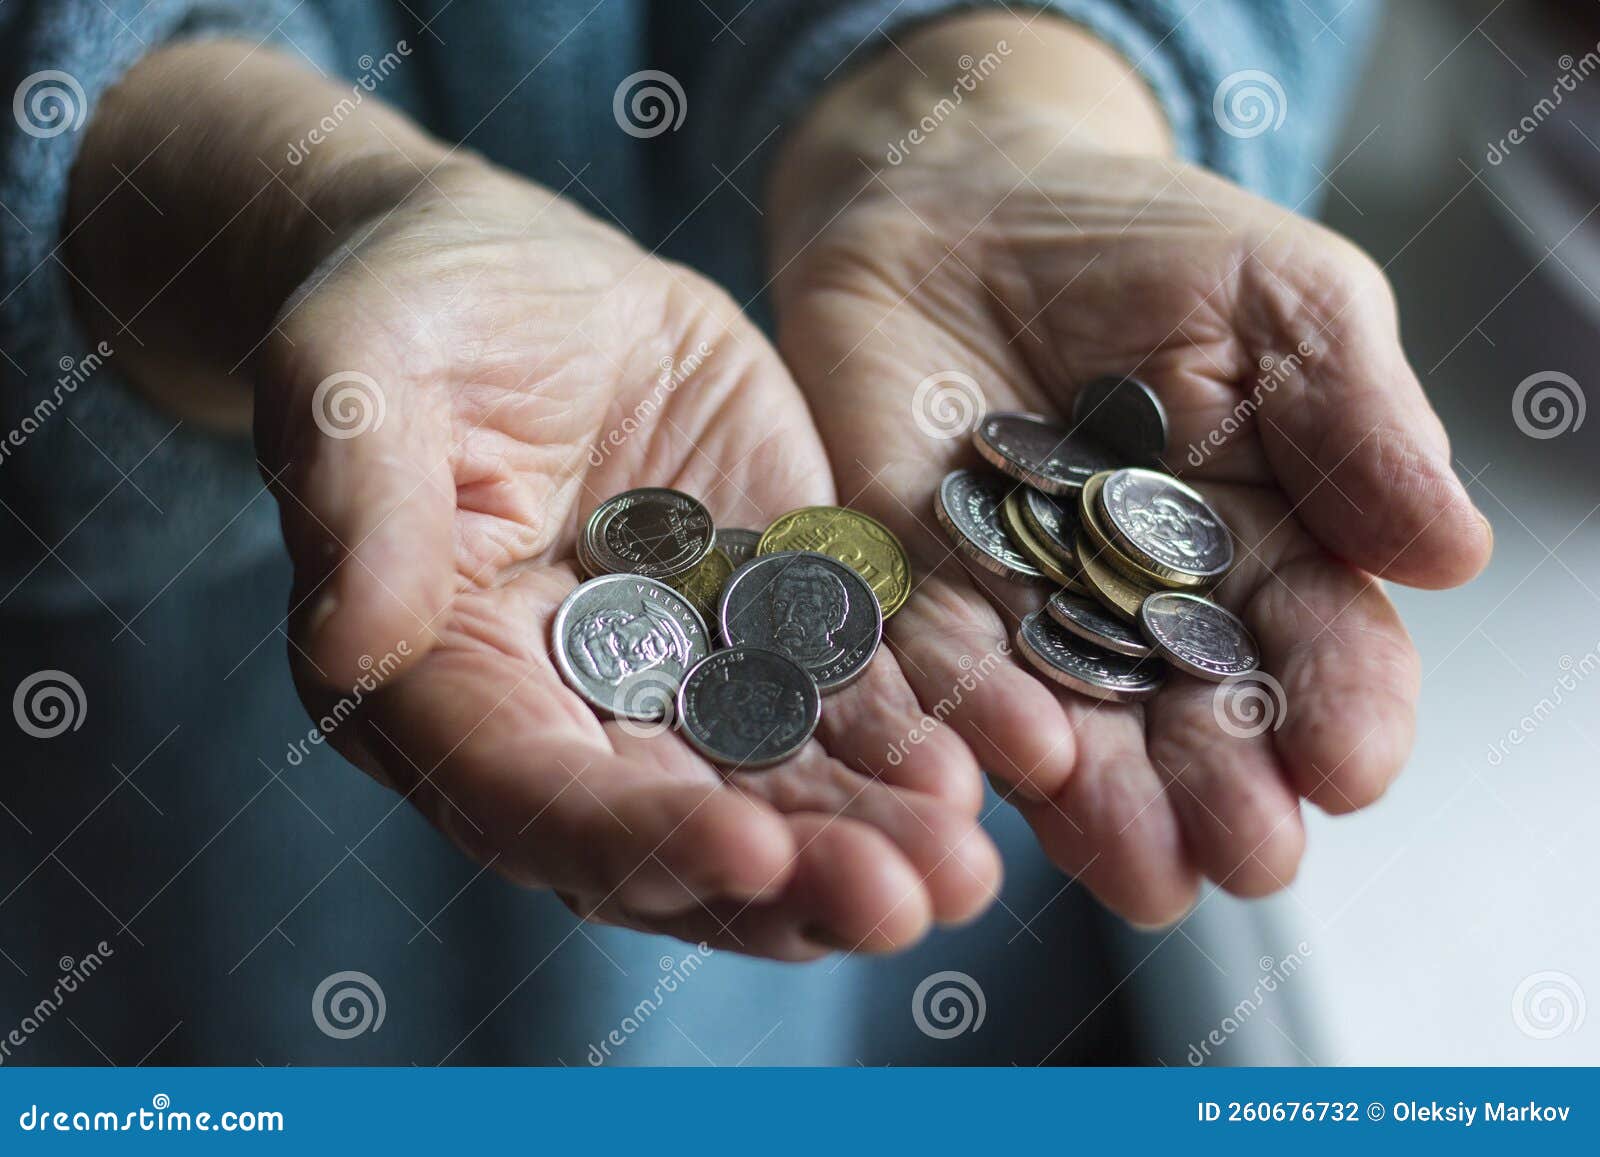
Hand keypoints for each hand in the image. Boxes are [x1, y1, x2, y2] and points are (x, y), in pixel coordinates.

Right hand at [257, 159, 998, 958]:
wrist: (527, 280)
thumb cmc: (413, 317)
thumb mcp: (357, 374)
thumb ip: (360, 497)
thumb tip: (351, 640)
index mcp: (445, 680)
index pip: (530, 792)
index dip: (633, 834)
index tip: (748, 850)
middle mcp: (568, 710)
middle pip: (675, 825)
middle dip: (792, 874)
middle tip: (903, 902)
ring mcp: (683, 670)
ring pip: (780, 780)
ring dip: (872, 832)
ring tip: (967, 867)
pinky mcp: (775, 613)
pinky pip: (852, 687)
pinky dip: (918, 729)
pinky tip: (995, 760)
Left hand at [768, 16, 1491, 924]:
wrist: (961, 202)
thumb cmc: (1143, 242)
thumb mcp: (1280, 298)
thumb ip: (1356, 417)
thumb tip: (1452, 553)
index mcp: (1260, 546)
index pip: (1315, 646)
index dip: (1342, 707)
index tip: (1350, 765)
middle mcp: (1141, 608)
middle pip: (1193, 717)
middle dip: (1226, 788)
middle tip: (1249, 857)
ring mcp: (1023, 609)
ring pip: (1072, 722)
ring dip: (1108, 802)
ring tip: (1144, 873)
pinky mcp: (912, 589)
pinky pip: (939, 659)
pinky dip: (973, 708)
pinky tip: (1015, 761)